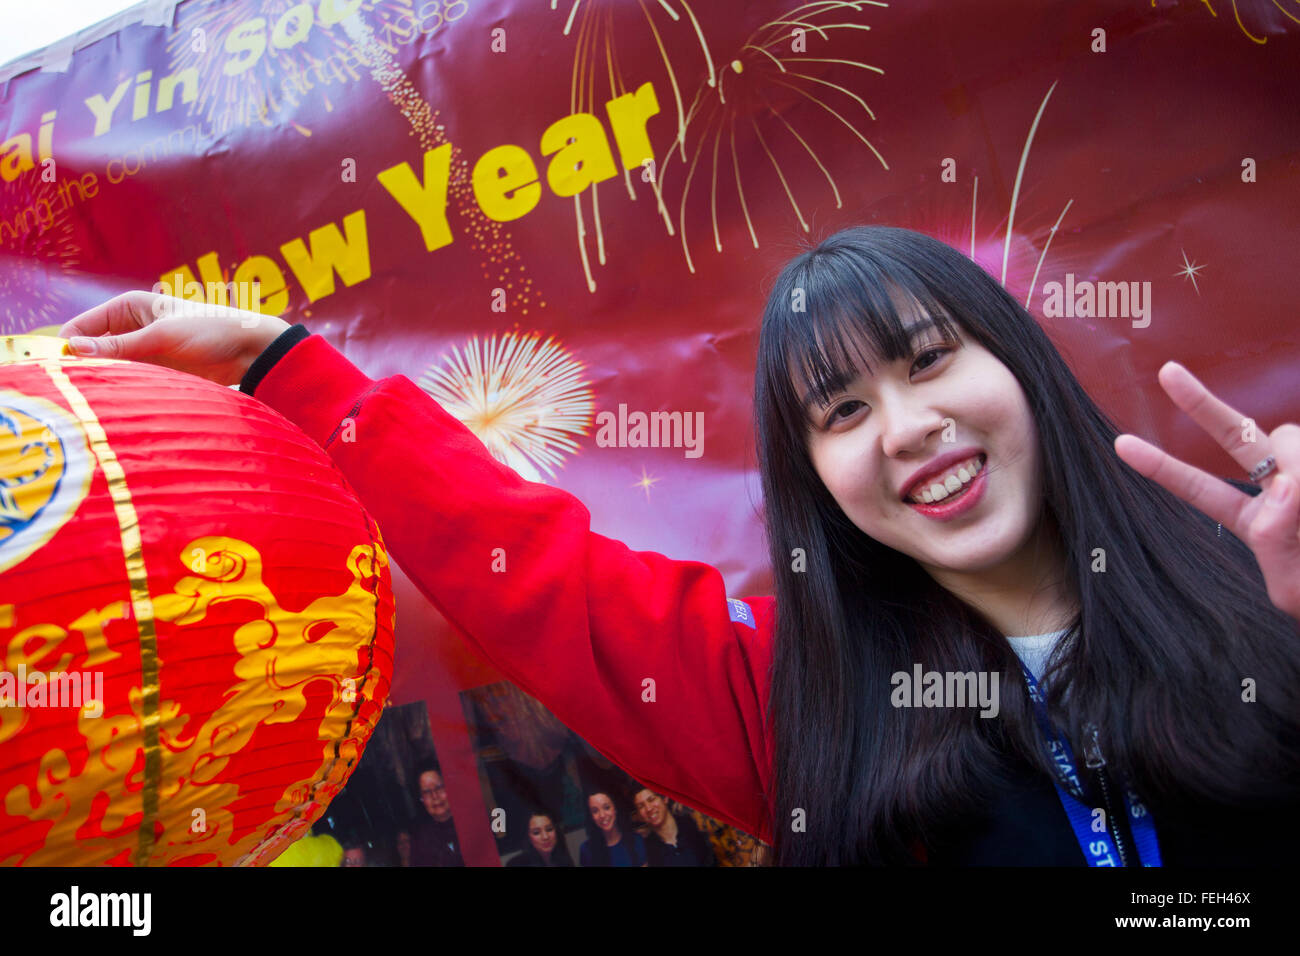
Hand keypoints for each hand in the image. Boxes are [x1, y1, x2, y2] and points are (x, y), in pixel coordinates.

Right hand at [57, 291, 291, 387]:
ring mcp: (143, 351)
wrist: (252, 350)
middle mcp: (131, 327)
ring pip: (110, 368)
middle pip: (93, 350)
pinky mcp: (157, 371)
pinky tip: (116, 401)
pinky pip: (130, 380)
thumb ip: (120, 345)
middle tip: (73, 390)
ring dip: (104, 380)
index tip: (56, 371)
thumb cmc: (211, 330)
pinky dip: (122, 388)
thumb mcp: (163, 336)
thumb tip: (75, 350)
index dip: (67, 347)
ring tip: (96, 398)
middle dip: (84, 367)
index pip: (81, 327)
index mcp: (129, 306)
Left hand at [1115, 361, 1299, 619]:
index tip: (1120, 444)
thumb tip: (1289, 486)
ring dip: (1299, 469)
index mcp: (1257, 523)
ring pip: (1289, 439)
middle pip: (1237, 436)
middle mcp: (1281, 488)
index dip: (1162, 468)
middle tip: (1166, 372)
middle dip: (1200, 403)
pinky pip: (1299, 451)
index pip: (1202, 490)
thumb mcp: (1291, 588)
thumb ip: (1279, 539)